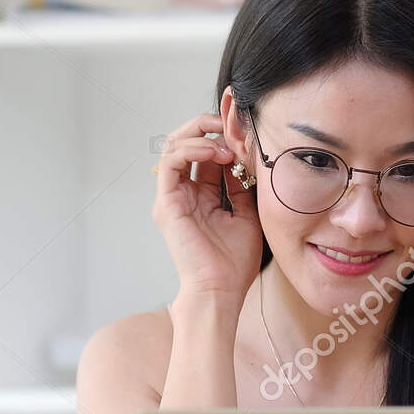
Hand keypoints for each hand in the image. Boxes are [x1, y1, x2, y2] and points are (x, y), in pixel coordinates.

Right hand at [151, 112, 263, 301]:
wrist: (222, 289)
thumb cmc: (234, 263)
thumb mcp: (247, 215)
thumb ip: (242, 187)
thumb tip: (246, 159)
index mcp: (202, 196)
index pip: (207, 153)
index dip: (224, 136)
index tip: (245, 131)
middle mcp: (184, 193)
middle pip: (186, 143)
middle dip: (208, 126)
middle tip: (230, 123)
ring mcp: (172, 197)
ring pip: (174, 146)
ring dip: (200, 135)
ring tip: (225, 141)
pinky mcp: (166, 203)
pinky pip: (172, 162)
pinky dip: (192, 149)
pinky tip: (215, 151)